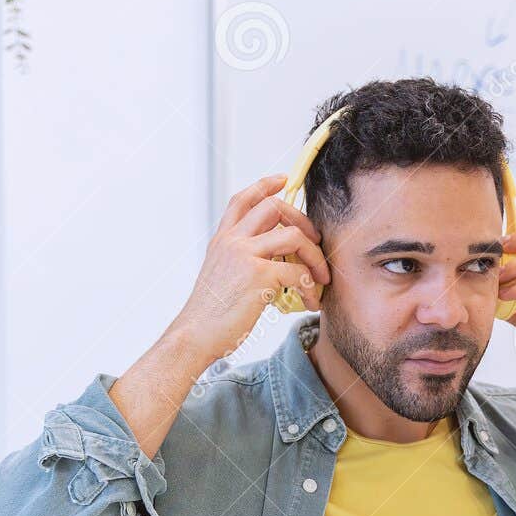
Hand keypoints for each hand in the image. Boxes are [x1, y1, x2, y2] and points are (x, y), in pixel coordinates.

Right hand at [172, 173, 330, 366]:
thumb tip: (273, 261)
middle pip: (274, 208)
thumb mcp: (220, 276)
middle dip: (303, 220)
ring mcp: (245, 255)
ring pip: (294, 236)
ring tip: (320, 278)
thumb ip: (240, 260)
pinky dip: (310, 288)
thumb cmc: (210, 314)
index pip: (243, 199)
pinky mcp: (259, 276)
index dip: (265, 185)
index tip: (284, 180)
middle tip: (315, 241)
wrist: (195, 335)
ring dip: (315, 257)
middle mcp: (232, 241)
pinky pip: (298, 272)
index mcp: (222, 240)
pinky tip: (309, 303)